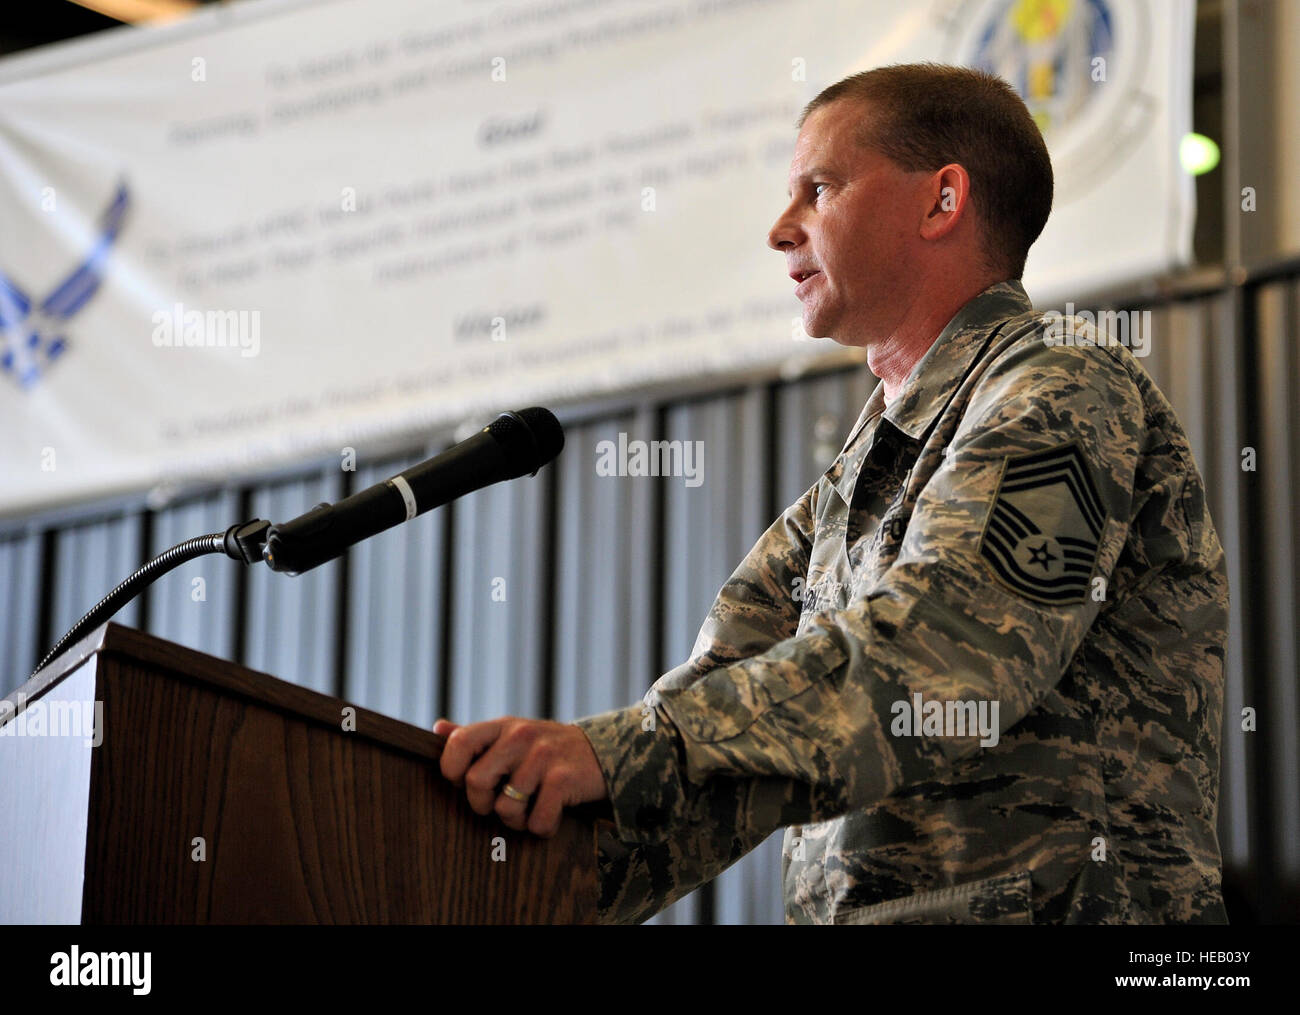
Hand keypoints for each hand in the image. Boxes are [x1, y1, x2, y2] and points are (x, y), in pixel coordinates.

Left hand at [433, 716, 607, 836]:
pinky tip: (551, 814)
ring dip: (517, 820)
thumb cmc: (546, 750)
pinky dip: (543, 827)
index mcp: (502, 727)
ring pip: (506, 809)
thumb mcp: (511, 735)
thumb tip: (438, 728)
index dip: (452, 770)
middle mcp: (520, 736)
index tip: (465, 781)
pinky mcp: (564, 778)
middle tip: (500, 803)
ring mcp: (543, 756)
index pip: (457, 743)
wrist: (601, 752)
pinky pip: (537, 821)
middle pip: (475, 782)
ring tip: (531, 807)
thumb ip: (475, 735)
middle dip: (483, 805)